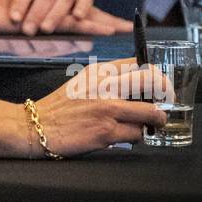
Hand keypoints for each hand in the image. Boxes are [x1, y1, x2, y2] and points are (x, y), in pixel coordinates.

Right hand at [25, 59, 169, 156]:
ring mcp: (107, 108)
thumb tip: (139, 86)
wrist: (35, 126)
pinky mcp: (106, 131)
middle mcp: (105, 85)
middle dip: (165, 95)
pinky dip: (135, 137)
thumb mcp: (82, 83)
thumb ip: (108, 80)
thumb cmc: (60, 107)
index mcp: (99, 71)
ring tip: (143, 125)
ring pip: (150, 112)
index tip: (160, 88)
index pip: (140, 64)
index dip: (157, 77)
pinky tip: (123, 136)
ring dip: (151, 122)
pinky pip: (137, 134)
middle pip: (153, 81)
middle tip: (163, 106)